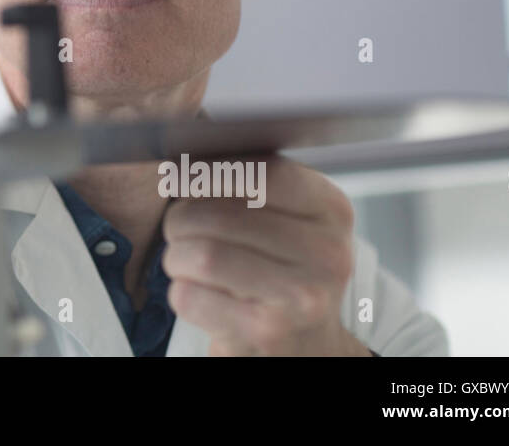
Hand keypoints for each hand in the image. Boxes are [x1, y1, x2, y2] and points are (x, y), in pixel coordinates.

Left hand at [161, 156, 369, 355]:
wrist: (309, 343)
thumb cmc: (285, 269)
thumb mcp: (288, 217)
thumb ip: (248, 182)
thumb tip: (185, 165)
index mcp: (332, 210)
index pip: (262, 174)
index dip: (208, 172)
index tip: (177, 177)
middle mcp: (326, 254)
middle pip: (220, 216)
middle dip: (181, 219)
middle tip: (178, 229)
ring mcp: (301, 297)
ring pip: (201, 255)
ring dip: (176, 256)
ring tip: (184, 261)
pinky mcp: (267, 333)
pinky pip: (190, 296)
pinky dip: (179, 292)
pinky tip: (199, 294)